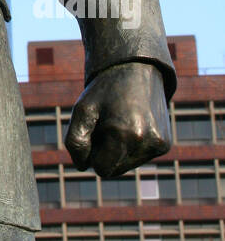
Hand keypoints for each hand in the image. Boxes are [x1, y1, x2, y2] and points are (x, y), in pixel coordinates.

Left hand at [65, 61, 170, 177]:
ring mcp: (159, 144)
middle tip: (107, 123)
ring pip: (127, 165)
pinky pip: (140, 157)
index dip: (93, 153)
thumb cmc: (105, 91)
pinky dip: (132, 146)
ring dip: (119, 149)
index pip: (101, 169)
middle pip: (115, 169)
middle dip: (106, 152)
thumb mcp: (82, 110)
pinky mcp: (165, 143)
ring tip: (120, 121)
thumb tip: (82, 167)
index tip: (95, 130)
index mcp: (124, 134)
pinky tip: (132, 124)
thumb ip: (75, 142)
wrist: (135, 70)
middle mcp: (146, 142)